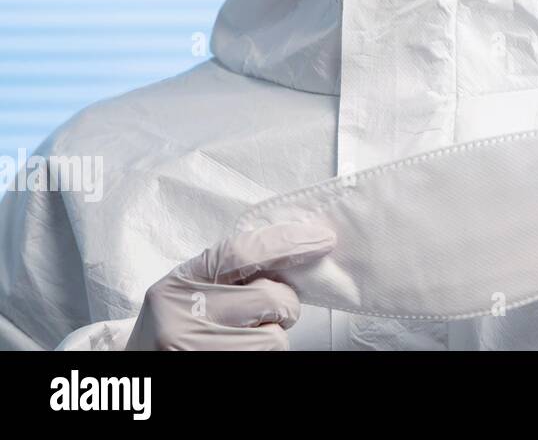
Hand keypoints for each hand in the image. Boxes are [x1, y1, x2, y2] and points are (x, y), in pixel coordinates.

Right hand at [125, 220, 335, 350]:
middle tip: (270, 312)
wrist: (140, 375)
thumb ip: (227, 273)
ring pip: (275, 337)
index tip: (319, 240)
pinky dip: (265, 353)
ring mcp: (194, 348)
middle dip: (284, 304)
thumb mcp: (185, 292)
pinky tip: (242, 349)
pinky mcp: (214, 367)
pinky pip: (268, 357)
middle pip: (268, 296)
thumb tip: (291, 254)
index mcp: (176, 284)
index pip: (239, 252)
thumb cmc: (172, 332)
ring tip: (247, 337)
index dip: (285, 242)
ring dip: (273, 335)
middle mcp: (181, 316)